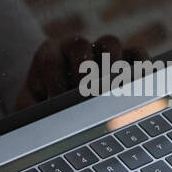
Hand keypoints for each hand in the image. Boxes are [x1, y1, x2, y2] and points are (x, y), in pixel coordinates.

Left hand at [16, 34, 147, 107]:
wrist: (62, 100)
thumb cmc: (44, 107)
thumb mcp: (31, 109)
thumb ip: (31, 114)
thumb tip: (40, 127)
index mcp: (49, 54)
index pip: (50, 60)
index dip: (54, 82)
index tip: (57, 104)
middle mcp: (75, 47)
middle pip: (80, 45)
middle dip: (82, 74)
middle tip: (86, 98)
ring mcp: (102, 50)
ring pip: (110, 44)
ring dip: (111, 67)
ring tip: (113, 94)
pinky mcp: (126, 58)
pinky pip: (138, 55)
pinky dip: (140, 69)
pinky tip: (140, 91)